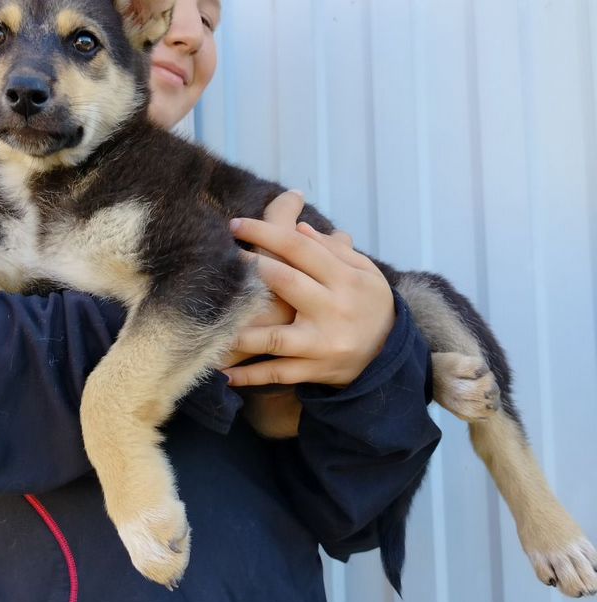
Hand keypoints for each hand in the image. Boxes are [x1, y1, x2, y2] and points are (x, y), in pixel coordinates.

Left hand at [223, 192, 394, 387]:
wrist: (390, 354)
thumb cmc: (368, 303)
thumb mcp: (363, 271)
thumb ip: (331, 250)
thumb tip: (298, 229)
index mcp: (345, 279)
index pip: (300, 249)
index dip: (266, 232)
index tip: (236, 223)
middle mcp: (333, 310)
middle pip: (286, 282)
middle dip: (251, 268)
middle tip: (221, 256)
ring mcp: (322, 343)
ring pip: (276, 338)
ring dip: (243, 335)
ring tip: (214, 326)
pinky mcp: (315, 369)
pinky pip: (278, 374)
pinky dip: (251, 376)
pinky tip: (224, 373)